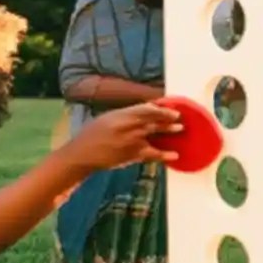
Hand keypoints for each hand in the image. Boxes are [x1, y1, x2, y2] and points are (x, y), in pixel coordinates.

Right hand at [66, 101, 180, 170]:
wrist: (82, 154)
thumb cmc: (93, 134)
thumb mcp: (108, 117)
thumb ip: (126, 114)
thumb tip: (145, 110)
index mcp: (122, 115)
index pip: (146, 108)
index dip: (160, 108)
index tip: (168, 106)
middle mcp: (128, 126)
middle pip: (153, 120)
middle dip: (168, 118)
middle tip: (178, 117)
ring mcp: (132, 141)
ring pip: (155, 134)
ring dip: (169, 131)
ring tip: (180, 129)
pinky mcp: (133, 155)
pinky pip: (153, 154)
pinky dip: (165, 155)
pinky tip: (175, 155)